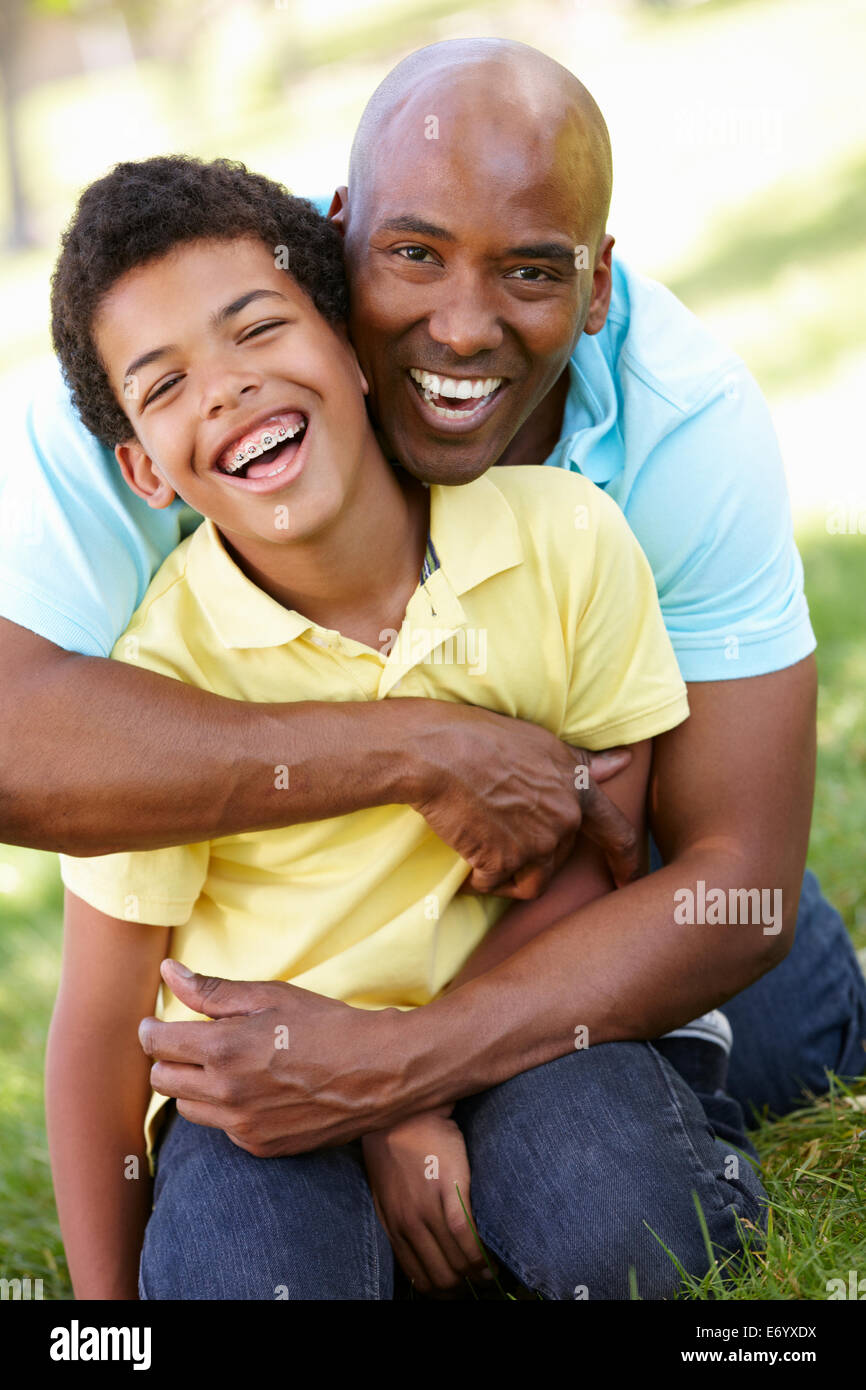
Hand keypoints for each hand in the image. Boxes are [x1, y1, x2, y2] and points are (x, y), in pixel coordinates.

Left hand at [138, 961, 407, 1155]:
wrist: (380, 1073)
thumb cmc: (327, 1025)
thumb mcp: (270, 996)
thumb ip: (211, 990)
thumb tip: (168, 972)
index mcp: (223, 1050)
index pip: (156, 1045)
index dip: (151, 1030)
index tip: (156, 1023)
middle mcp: (225, 1094)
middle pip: (162, 1081)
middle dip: (167, 1058)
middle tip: (188, 1042)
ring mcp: (242, 1126)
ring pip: (187, 1109)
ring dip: (193, 1086)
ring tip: (223, 1065)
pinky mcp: (260, 1146)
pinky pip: (222, 1128)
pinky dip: (225, 1108)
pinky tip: (253, 1088)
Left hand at [362, 1105, 493, 1295]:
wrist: (404, 1115)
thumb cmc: (398, 1152)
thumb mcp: (386, 1196)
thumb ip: (399, 1226)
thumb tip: (416, 1256)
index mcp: (395, 1228)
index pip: (421, 1279)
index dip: (443, 1291)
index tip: (459, 1288)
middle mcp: (410, 1224)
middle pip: (442, 1278)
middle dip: (463, 1287)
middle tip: (479, 1281)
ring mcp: (428, 1209)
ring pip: (457, 1262)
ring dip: (478, 1274)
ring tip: (491, 1272)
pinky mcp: (449, 1190)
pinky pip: (466, 1235)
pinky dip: (481, 1253)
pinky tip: (492, 1258)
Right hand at [412, 703, 637, 896]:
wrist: (437, 752)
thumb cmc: (483, 737)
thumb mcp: (542, 743)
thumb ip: (582, 763)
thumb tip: (624, 761)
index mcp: (577, 790)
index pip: (618, 833)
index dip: (628, 861)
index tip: (628, 881)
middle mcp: (564, 820)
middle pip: (560, 858)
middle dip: (534, 852)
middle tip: (499, 830)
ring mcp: (534, 844)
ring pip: (532, 880)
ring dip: (510, 874)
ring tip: (484, 853)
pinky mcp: (501, 862)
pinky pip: (493, 884)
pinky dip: (477, 879)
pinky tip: (463, 860)